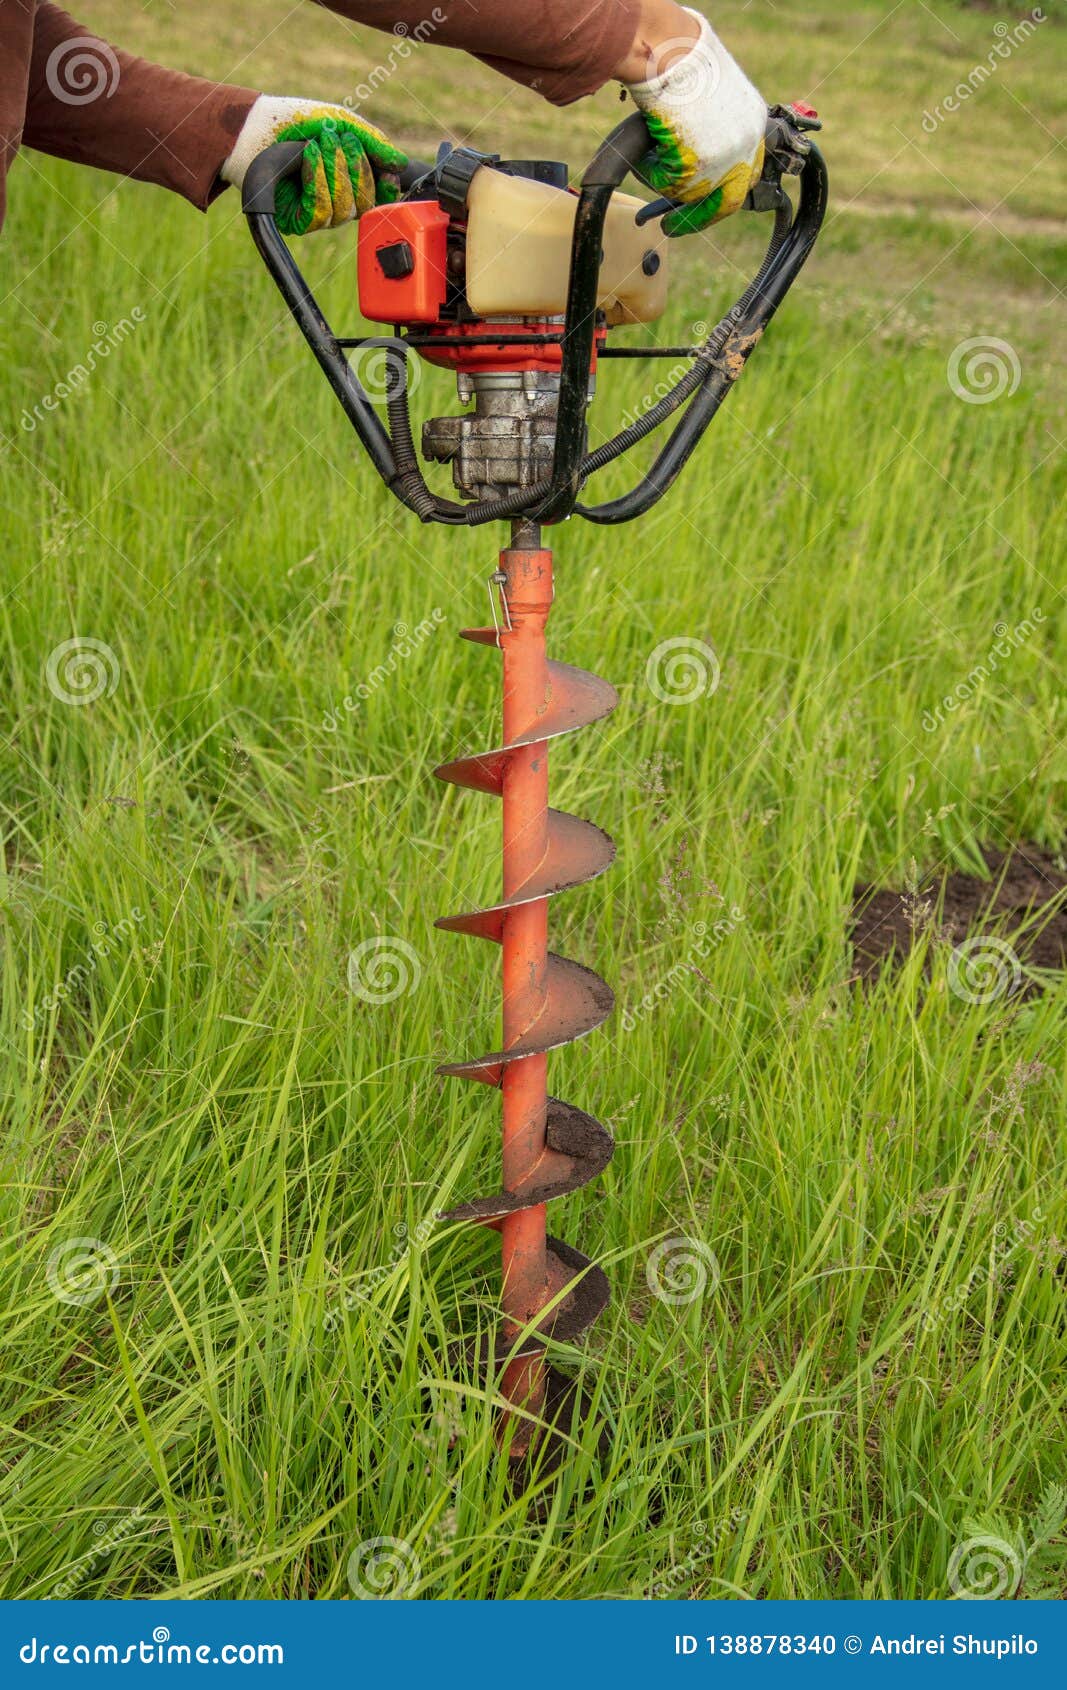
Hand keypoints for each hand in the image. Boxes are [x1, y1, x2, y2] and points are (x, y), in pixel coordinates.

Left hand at [221, 96, 406, 233]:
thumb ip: (374, 143)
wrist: (257, 127)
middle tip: (337, 138)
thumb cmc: (299, 123)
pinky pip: (320, 212)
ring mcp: (318, 215)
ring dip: (333, 170)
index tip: (387, 170)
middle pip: (365, 204)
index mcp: (352, 182)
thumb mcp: (343, 124)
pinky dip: (317, 181)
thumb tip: (400, 164)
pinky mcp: (297, 222)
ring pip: (344, 210)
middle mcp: (338, 203)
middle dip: (356, 168)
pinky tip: (307, 159)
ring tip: (317, 144)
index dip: (387, 187)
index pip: (380, 198)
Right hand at [623, 9, 766, 236]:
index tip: (703, 204)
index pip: (745, 172)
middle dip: (698, 219)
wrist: (671, 53)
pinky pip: (669, 186)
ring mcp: (725, 160)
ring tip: (650, 155)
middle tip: (670, 226)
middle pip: (729, 201)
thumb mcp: (709, 101)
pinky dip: (652, 172)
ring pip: (692, 193)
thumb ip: (709, 135)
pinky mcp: (699, 169)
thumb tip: (687, 165)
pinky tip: (648, 147)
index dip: (722, 193)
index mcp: (753, 122)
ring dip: (665, 180)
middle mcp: (746, 146)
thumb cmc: (682, 63)